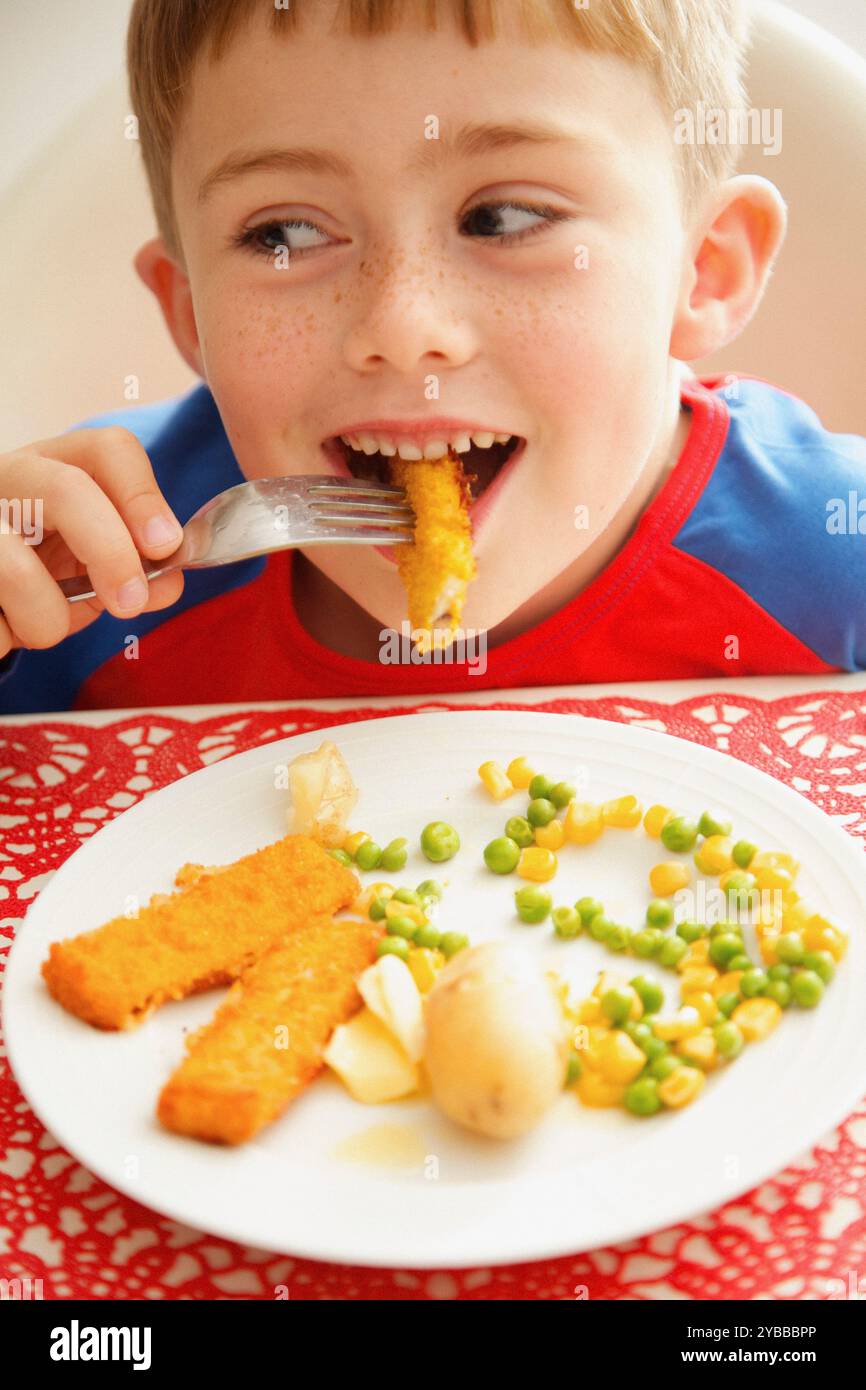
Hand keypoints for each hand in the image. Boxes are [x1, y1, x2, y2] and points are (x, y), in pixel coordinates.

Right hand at [0, 426, 184, 657]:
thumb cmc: (42, 572)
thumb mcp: (92, 565)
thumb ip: (137, 570)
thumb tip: (167, 584)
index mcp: (58, 465)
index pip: (109, 449)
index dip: (143, 496)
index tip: (164, 545)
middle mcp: (10, 477)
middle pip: (67, 489)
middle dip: (111, 552)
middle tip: (130, 602)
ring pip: (16, 568)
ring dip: (47, 619)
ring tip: (44, 626)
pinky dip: (5, 637)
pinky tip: (5, 628)